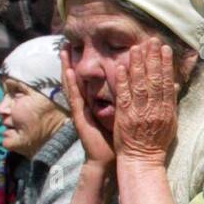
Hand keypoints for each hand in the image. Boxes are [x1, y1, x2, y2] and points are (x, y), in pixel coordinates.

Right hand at [60, 43, 114, 166]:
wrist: (107, 160)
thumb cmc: (117, 141)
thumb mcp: (122, 117)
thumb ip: (125, 102)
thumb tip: (139, 89)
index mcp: (95, 104)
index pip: (90, 81)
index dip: (86, 65)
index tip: (85, 49)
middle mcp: (86, 105)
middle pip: (78, 79)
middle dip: (72, 62)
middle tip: (67, 43)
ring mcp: (81, 111)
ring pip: (73, 85)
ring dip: (67, 68)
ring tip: (64, 51)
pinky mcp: (81, 118)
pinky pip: (75, 98)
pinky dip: (72, 85)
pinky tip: (70, 72)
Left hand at [114, 35, 177, 165]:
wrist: (142, 160)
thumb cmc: (157, 143)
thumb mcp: (170, 123)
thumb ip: (171, 103)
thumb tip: (174, 84)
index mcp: (166, 110)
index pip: (166, 82)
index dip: (165, 64)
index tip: (164, 49)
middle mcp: (154, 109)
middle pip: (154, 79)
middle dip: (152, 59)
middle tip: (151, 41)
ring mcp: (139, 112)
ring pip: (140, 84)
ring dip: (138, 65)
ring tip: (136, 48)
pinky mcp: (125, 117)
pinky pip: (124, 96)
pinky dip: (122, 81)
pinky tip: (121, 67)